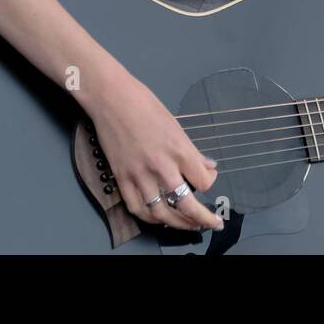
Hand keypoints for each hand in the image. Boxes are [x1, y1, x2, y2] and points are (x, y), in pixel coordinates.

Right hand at [87, 74, 224, 231]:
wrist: (112, 98)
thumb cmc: (144, 104)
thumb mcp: (175, 125)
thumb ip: (190, 151)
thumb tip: (206, 165)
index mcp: (179, 149)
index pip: (203, 182)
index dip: (209, 183)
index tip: (208, 179)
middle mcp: (162, 166)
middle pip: (187, 205)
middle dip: (202, 219)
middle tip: (211, 223)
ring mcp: (140, 175)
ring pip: (161, 213)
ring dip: (177, 224)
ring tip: (186, 225)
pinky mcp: (122, 178)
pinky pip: (137, 208)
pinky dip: (149, 217)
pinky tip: (158, 218)